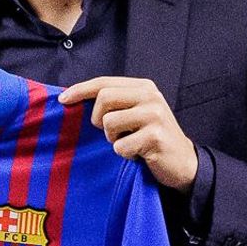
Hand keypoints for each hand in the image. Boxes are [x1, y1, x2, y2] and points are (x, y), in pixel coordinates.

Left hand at [65, 75, 197, 190]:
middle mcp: (150, 96)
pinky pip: (121, 146)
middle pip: (104, 98)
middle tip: (110, 133)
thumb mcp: (137, 113)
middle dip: (98, 119)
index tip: (63, 100)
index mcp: (143, 87)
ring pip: (109, 123)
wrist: (183, 163)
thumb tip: (75, 98)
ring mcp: (154, 116)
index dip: (80, 89)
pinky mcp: (155, 137)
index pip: (104, 82)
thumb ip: (115, 103)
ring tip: (128, 143)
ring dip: (112, 139)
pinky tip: (138, 155)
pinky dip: (124, 154)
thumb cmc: (151, 138)